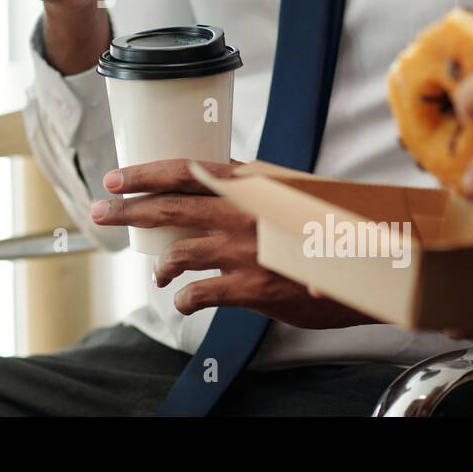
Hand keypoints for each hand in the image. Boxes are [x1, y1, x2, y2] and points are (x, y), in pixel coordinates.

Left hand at [90, 159, 372, 327]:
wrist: (372, 261)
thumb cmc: (330, 225)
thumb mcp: (290, 191)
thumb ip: (251, 186)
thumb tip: (215, 177)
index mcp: (251, 182)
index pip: (184, 170)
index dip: (144, 173)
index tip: (115, 177)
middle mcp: (243, 211)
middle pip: (168, 207)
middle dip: (127, 209)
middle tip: (101, 212)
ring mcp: (245, 249)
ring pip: (178, 253)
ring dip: (162, 265)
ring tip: (159, 273)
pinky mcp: (252, 286)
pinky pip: (200, 293)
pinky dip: (186, 298)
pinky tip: (186, 301)